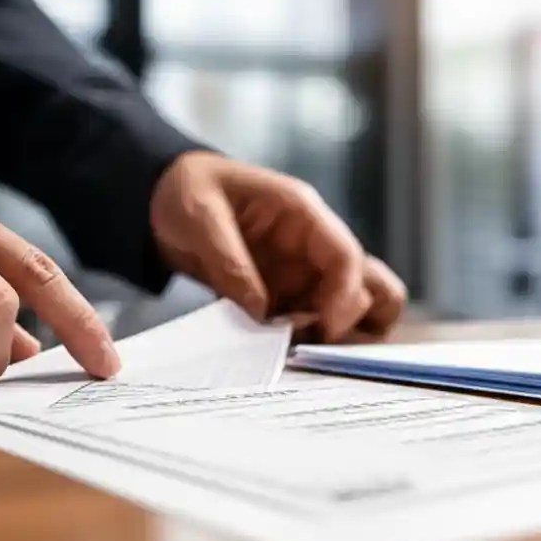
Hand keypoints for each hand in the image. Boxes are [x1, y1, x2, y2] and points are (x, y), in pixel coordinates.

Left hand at [150, 152, 406, 340]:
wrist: (164, 198)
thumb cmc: (189, 190)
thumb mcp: (201, 216)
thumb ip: (230, 262)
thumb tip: (259, 311)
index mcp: (303, 215)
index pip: (348, 257)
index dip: (347, 296)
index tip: (326, 329)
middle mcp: (315, 249)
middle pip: (376, 288)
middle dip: (360, 322)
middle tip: (318, 343)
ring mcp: (305, 277)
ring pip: (355, 313)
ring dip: (337, 338)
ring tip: (293, 349)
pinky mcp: (286, 300)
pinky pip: (313, 328)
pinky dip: (303, 344)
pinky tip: (270, 350)